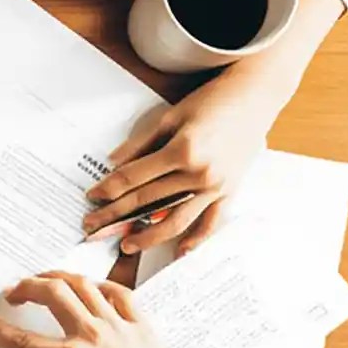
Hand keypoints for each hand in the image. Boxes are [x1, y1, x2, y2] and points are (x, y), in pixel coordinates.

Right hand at [0, 271, 212, 347]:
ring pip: (82, 284)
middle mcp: (93, 337)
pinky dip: (99, 287)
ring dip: (57, 277)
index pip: (21, 340)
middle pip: (50, 293)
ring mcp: (120, 327)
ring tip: (45, 281)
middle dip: (25, 286)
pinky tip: (90, 290)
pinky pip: (118, 294)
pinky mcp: (142, 327)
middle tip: (14, 293)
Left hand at [83, 66, 283, 255]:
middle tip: (92, 228)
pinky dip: (196, 239)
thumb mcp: (171, 116)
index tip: (91, 198)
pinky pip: (211, 222)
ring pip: (176, 220)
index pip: (133, 177)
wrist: (256, 96)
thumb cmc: (211, 101)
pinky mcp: (230, 191)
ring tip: (126, 245)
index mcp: (182, 150)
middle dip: (115, 216)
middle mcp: (199, 173)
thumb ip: (140, 144)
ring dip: (148, 236)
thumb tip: (112, 163)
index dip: (108, 189)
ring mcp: (216, 186)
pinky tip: (179, 251)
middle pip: (148, 201)